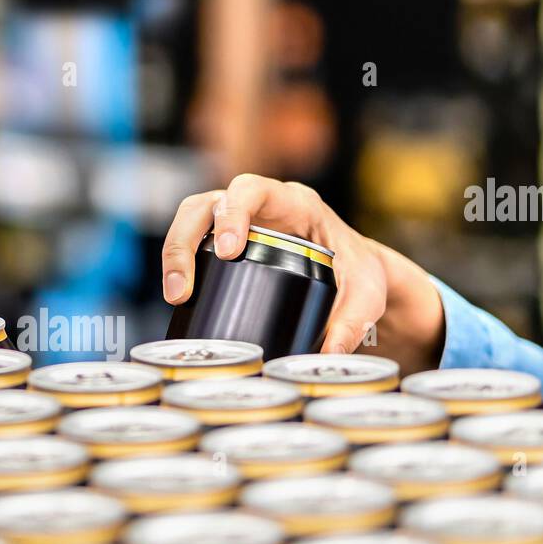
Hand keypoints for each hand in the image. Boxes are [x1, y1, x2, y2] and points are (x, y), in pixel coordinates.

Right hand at [161, 174, 446, 374]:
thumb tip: (328, 353)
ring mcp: (237, 223)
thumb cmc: (358, 272)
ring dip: (175, 254)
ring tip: (176, 296)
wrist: (353, 277)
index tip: (228, 251)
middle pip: (207, 204)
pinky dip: (179, 267)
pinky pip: (192, 244)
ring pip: (191, 220)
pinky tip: (179, 298)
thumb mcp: (367, 294)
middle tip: (183, 286)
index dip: (233, 214)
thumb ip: (353, 322)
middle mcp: (260, 206)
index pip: (252, 190)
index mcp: (294, 203)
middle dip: (187, 240)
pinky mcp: (223, 244)